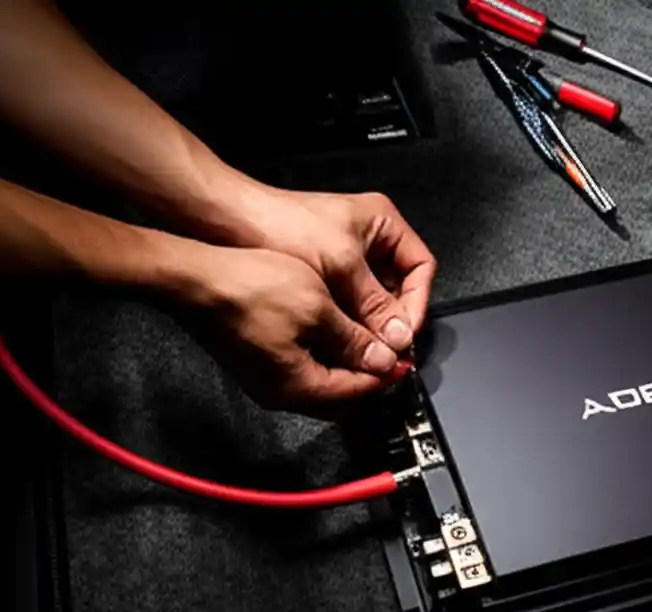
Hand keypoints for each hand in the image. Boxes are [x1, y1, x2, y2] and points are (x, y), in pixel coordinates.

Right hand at [172, 241, 408, 414]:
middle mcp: (280, 393)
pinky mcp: (255, 361)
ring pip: (321, 381)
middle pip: (340, 394)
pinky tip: (334, 331)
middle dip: (369, 373)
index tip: (406, 358)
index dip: (388, 373)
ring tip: (369, 338)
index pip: (359, 391)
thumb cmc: (245, 289)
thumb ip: (354, 338)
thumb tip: (381, 359)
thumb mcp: (317, 307)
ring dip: (347, 362)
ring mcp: (265, 379)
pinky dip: (324, 354)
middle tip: (392, 351)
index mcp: (298, 387)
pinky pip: (301, 367)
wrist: (192, 278)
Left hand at [197, 177, 436, 352]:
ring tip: (362, 347)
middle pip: (398, 290)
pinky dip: (347, 323)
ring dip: (368, 325)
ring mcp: (345, 259)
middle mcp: (368, 240)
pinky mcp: (324, 276)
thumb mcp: (342, 267)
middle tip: (384, 347)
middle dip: (391, 319)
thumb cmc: (281, 225)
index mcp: (383, 223)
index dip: (418, 303)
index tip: (405, 333)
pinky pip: (347, 306)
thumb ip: (374, 305)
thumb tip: (398, 338)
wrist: (230, 224)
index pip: (421, 269)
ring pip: (371, 302)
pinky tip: (340, 338)